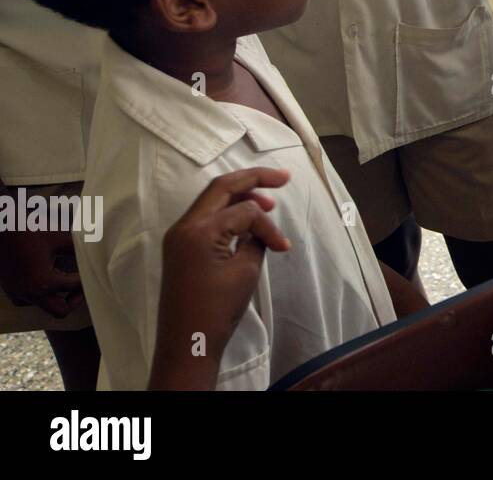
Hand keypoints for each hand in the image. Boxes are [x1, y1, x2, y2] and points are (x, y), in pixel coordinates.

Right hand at [0, 185, 83, 317]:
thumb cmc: (30, 230)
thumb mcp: (60, 238)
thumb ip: (80, 248)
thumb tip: (99, 252)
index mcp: (43, 282)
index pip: (75, 288)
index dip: (89, 280)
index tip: (96, 271)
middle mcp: (29, 293)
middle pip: (60, 311)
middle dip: (75, 299)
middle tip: (82, 284)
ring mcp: (18, 294)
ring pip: (45, 306)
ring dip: (59, 296)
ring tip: (66, 277)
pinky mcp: (11, 290)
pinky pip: (31, 301)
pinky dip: (43, 293)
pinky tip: (49, 276)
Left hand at [150, 168, 291, 389]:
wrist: (187, 343)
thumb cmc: (217, 309)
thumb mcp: (245, 270)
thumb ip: (254, 239)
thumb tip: (257, 226)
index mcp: (200, 230)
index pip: (243, 210)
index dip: (268, 224)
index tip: (283, 247)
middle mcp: (185, 226)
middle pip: (221, 187)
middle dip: (254, 179)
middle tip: (284, 178)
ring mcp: (179, 236)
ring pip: (212, 200)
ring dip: (240, 196)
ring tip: (268, 203)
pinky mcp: (180, 247)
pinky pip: (206, 218)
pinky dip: (228, 213)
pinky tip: (246, 220)